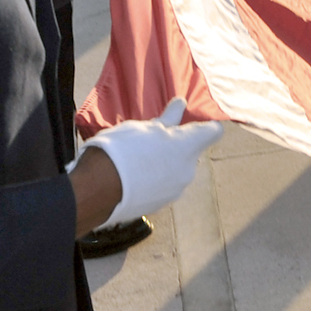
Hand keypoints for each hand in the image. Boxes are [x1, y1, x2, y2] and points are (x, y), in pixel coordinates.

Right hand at [72, 98, 223, 232]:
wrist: (97, 190)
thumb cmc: (120, 150)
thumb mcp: (142, 128)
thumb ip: (167, 120)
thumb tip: (180, 104)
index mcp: (188, 145)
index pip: (213, 131)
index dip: (205, 124)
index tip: (193, 121)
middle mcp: (189, 169)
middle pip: (191, 152)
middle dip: (177, 147)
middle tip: (152, 140)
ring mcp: (176, 190)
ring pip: (177, 171)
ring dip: (165, 165)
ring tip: (137, 160)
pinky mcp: (162, 205)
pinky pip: (164, 187)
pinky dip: (154, 182)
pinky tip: (133, 178)